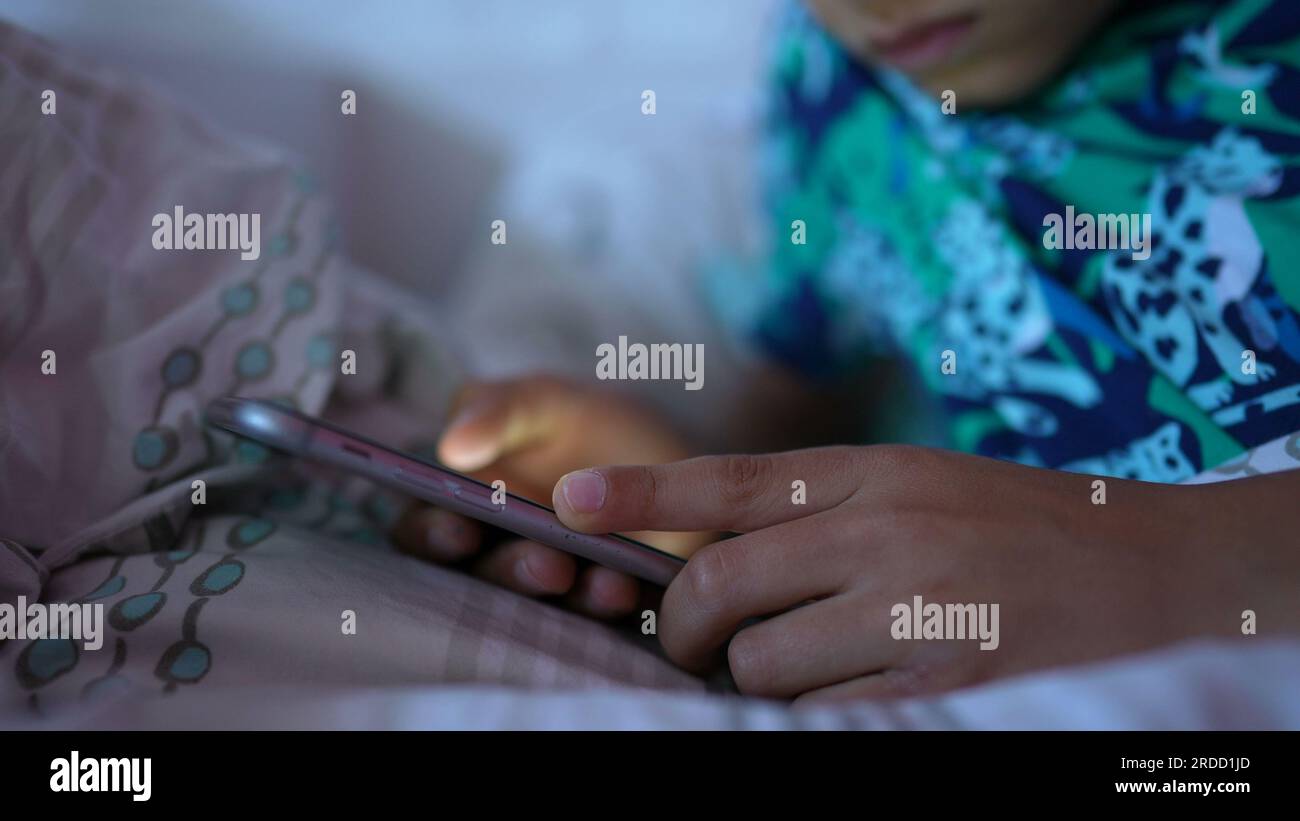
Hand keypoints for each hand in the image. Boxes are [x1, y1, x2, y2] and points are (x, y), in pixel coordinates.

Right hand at [392, 374, 701, 617]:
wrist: (675, 456)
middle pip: (480, 577)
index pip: (425, 528)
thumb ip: (499, 411)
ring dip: (566, 592)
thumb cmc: (588, 425)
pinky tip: (627, 585)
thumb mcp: (546, 402)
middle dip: (509, 571)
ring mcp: (550, 587)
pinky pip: (596, 618)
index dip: (432, 534)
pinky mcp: (600, 607)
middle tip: (546, 561)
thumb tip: (453, 447)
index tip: (459, 531)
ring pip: (539, 604)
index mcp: (465, 506)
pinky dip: (609, 602)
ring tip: (603, 579)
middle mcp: (498, 555)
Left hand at [551, 445, 1299, 698]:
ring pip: (763, 660)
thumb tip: (709, 558)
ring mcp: (914, 607)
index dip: (641, 494)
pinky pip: (825, 709)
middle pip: (724, 580)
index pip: (732, 480)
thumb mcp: (908, 480)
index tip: (571, 498)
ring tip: (785, 666)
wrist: (1135, 558)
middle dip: (684, 625)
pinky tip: (838, 685)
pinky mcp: (942, 678)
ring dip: (749, 675)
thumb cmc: (1006, 516)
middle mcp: (883, 529)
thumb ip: (814, 510)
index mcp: (869, 472)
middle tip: (690, 640)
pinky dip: (806, 707)